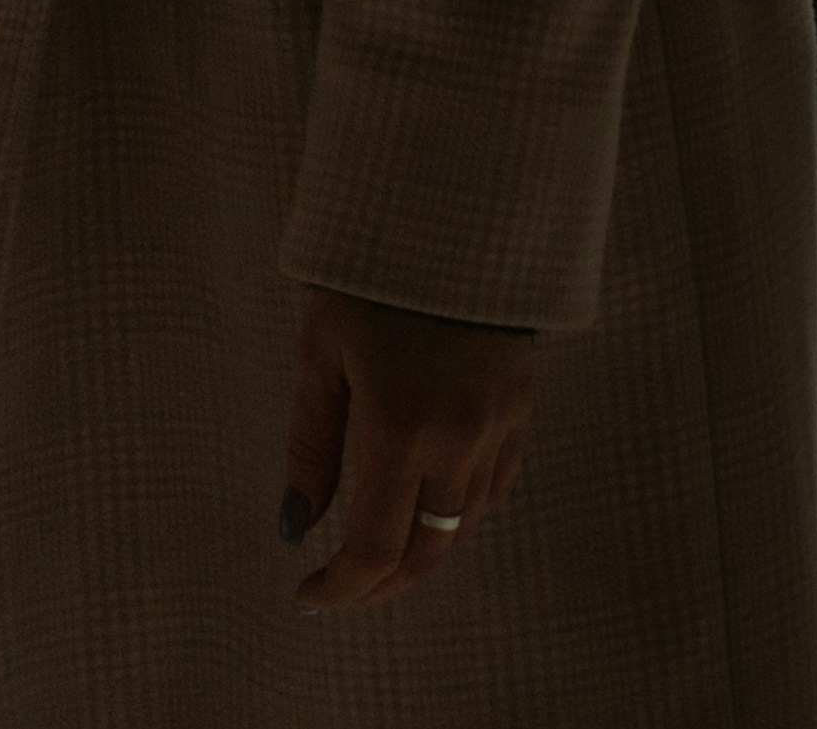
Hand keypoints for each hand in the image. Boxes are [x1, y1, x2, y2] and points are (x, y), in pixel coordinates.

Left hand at [275, 282, 536, 614]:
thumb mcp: (321, 357)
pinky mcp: (521, 410)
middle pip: (428, 554)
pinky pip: (494, 487)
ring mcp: (499, 428)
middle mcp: (459, 441)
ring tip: (377, 546)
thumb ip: (311, 450)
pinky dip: (459, 511)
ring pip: (464, 526)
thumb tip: (294, 527)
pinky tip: (428, 501)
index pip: (375, 550)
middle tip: (342, 589)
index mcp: (401, 429)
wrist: (455, 221)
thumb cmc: (370, 284)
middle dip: (380, 587)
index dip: (340, 588)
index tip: (309, 595)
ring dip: (420, 549)